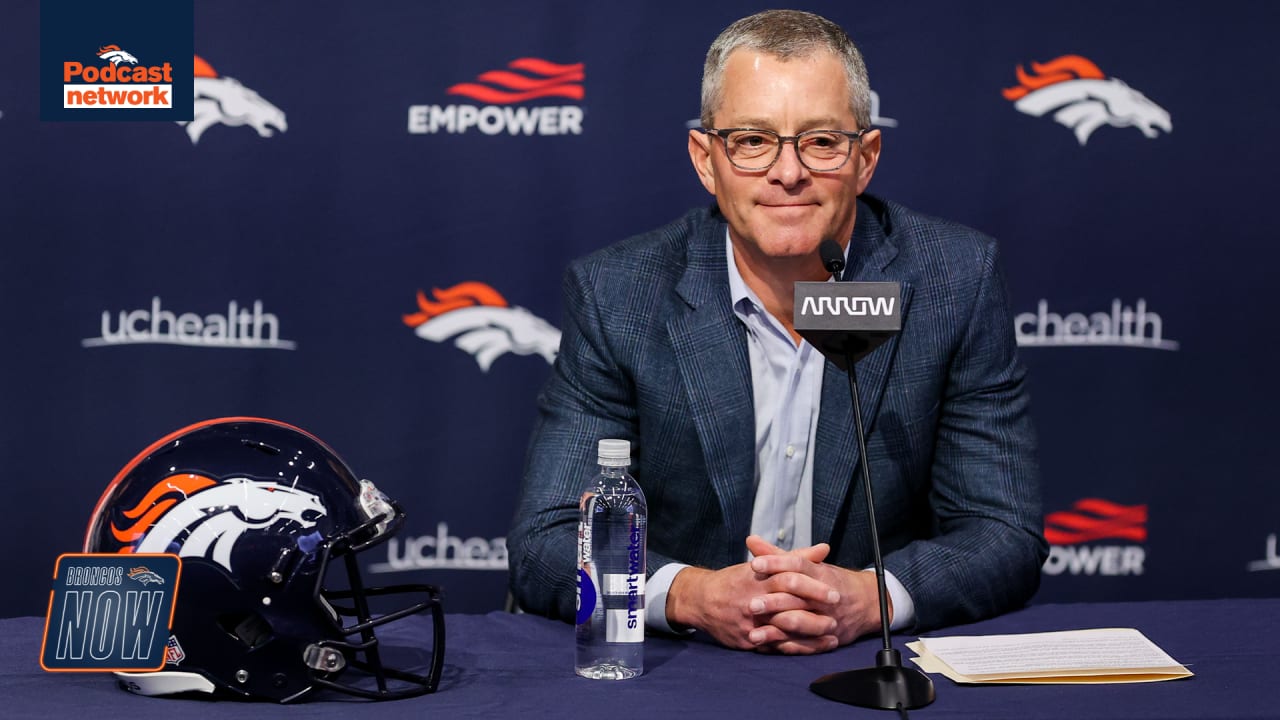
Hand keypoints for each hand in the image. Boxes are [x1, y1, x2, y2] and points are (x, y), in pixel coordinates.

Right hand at [666, 536, 864, 653]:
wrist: (701, 600)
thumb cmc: (736, 580)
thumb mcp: (763, 565)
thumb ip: (795, 558)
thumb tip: (824, 549)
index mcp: (757, 579)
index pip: (788, 581)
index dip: (812, 587)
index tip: (834, 592)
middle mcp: (752, 601)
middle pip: (787, 608)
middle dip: (814, 615)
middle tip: (838, 617)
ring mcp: (748, 623)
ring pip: (782, 631)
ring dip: (809, 637)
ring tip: (832, 639)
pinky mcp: (744, 641)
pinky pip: (772, 647)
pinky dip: (794, 649)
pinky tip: (812, 650)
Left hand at [746, 535, 887, 650]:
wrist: (867, 603)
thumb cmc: (831, 581)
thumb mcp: (809, 565)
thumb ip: (778, 555)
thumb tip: (751, 541)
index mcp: (820, 574)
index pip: (798, 566)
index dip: (776, 564)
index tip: (755, 564)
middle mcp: (823, 597)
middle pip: (797, 597)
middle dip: (773, 602)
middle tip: (750, 605)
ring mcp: (826, 618)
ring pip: (800, 623)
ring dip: (776, 630)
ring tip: (753, 633)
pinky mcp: (826, 637)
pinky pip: (804, 645)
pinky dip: (784, 646)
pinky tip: (766, 647)